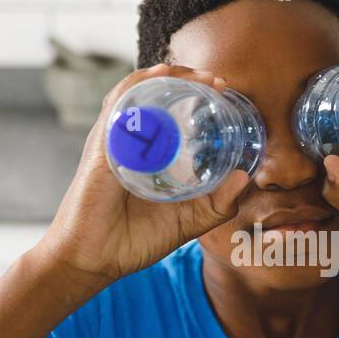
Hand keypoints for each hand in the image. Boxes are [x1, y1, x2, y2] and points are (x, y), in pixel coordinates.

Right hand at [37, 64, 249, 286]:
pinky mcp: (101, 147)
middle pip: (155, 93)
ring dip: (168, 76)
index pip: (170, 111)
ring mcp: (113, 140)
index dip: (197, 95)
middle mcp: (129, 140)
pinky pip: (117, 104)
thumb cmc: (133, 240)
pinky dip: (138, 85)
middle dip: (188, 80)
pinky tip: (160, 76)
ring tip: (198, 76)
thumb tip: (245, 177)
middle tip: (218, 82)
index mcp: (148, 153)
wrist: (93, 261)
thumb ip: (218, 204)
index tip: (224, 92)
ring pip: (137, 90)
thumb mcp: (189, 221)